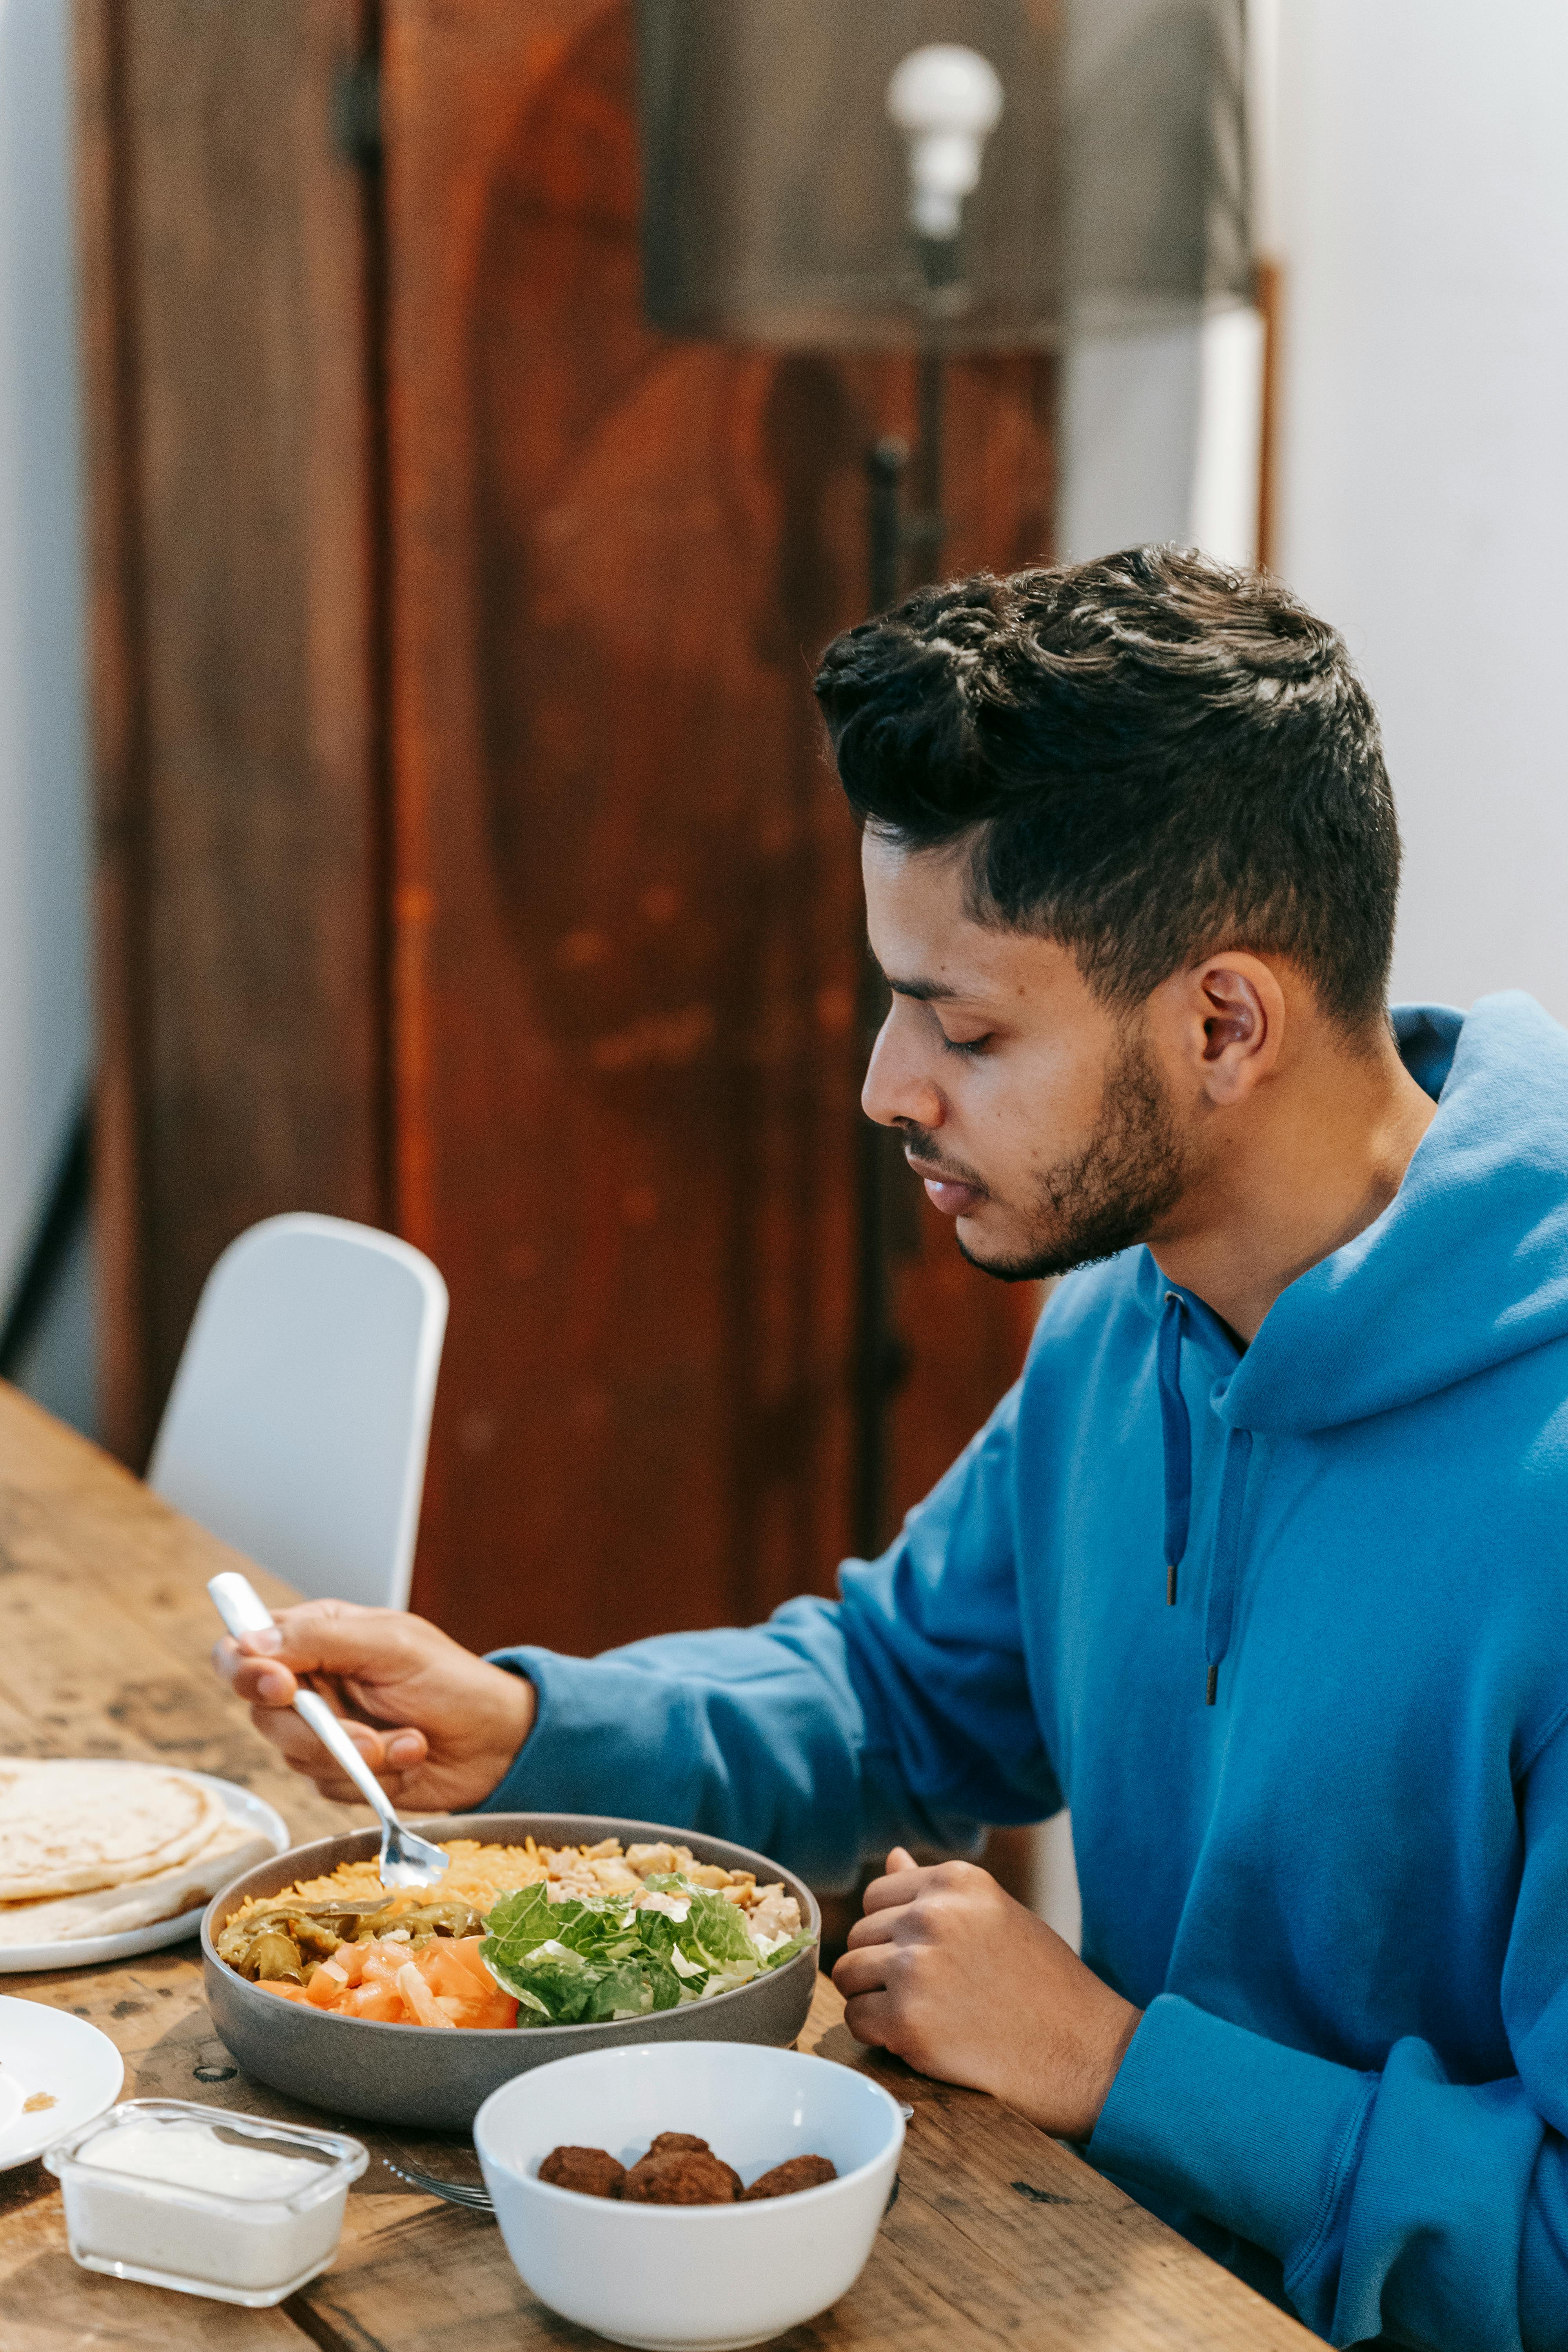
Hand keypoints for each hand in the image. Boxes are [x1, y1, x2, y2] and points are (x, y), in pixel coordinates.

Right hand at [212, 1599, 536, 1813]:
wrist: (496, 1742)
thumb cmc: (452, 1681)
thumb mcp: (392, 1647)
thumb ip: (320, 1640)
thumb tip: (251, 1641)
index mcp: (318, 1635)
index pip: (242, 1649)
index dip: (245, 1671)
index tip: (281, 1687)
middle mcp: (311, 1682)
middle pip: (263, 1714)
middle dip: (318, 1733)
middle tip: (366, 1738)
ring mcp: (323, 1730)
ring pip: (294, 1756)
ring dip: (357, 1756)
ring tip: (409, 1741)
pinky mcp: (341, 1771)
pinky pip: (326, 1785)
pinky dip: (372, 1778)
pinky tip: (409, 1756)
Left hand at [832, 1848, 1141, 2139]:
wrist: (1085, 2052)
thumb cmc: (1046, 1985)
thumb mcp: (996, 1916)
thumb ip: (939, 1892)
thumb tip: (891, 1857)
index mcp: (956, 1882)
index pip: (877, 1895)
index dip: (890, 1931)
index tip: (918, 1956)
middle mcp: (931, 1915)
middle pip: (858, 1934)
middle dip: (878, 1966)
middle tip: (923, 1995)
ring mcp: (916, 1967)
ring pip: (848, 1974)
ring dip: (871, 1998)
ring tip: (917, 2015)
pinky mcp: (907, 2021)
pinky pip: (855, 2019)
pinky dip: (875, 2034)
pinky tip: (914, 2040)